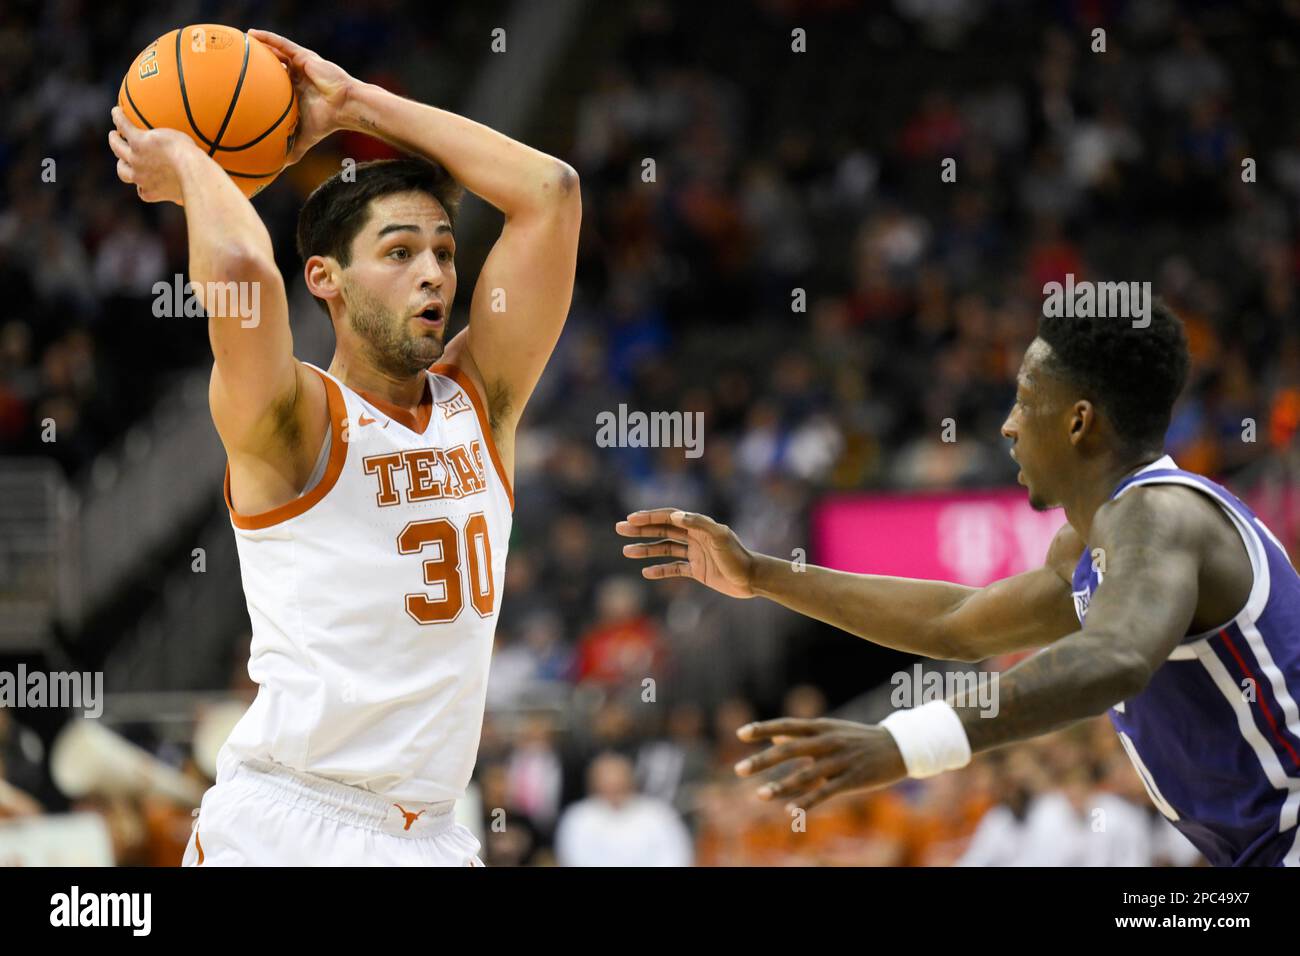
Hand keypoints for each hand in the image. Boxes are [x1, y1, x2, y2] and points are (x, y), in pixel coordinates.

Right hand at [109, 106, 196, 204]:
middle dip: (122, 163)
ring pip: (118, 148)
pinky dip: (119, 119)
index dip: (141, 185)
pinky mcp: (139, 141)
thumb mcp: (190, 194)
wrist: (193, 170)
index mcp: (151, 192)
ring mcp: (136, 158)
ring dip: (115, 141)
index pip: (141, 190)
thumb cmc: (197, 183)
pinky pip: (124, 127)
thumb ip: (185, 196)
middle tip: (124, 155)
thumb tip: (193, 201)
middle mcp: (139, 177)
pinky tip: (117, 111)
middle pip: (123, 171)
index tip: (144, 179)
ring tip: (115, 133)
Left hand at [248, 29, 355, 164]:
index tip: (243, 86)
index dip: (261, 83)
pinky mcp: (304, 56)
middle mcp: (297, 77)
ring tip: (241, 41)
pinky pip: (282, 44)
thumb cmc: (328, 122)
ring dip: (260, 46)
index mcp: (297, 93)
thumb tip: (278, 170)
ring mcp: (301, 65)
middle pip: (273, 66)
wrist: (345, 107)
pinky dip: (268, 38)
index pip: (276, 85)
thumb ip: (292, 150)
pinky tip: (252, 35)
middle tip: (236, 62)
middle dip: (257, 62)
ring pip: (276, 51)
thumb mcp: (305, 138)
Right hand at [616, 509, 756, 598]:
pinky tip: (646, 572)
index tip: (631, 519)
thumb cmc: (737, 557)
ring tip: (626, 551)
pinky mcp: (697, 570)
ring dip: (646, 549)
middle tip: (620, 529)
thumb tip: (675, 514)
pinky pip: (674, 568)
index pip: (669, 517)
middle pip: (662, 530)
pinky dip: (660, 570)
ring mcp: (695, 554)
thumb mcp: (720, 537)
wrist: (752, 579)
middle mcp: (694, 537)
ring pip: (665, 548)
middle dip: (641, 530)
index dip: (649, 517)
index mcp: (698, 526)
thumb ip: (698, 524)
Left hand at [734, 718, 907, 811]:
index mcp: (821, 727)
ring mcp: (840, 761)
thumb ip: (802, 735)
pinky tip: (790, 811)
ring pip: (806, 775)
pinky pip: (826, 792)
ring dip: (781, 786)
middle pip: (790, 749)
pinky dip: (808, 802)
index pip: (786, 725)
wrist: (899, 746)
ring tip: (760, 795)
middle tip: (739, 769)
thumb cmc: (859, 738)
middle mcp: (828, 741)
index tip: (740, 734)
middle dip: (763, 760)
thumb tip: (774, 737)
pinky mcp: (851, 779)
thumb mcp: (831, 730)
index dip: (763, 729)